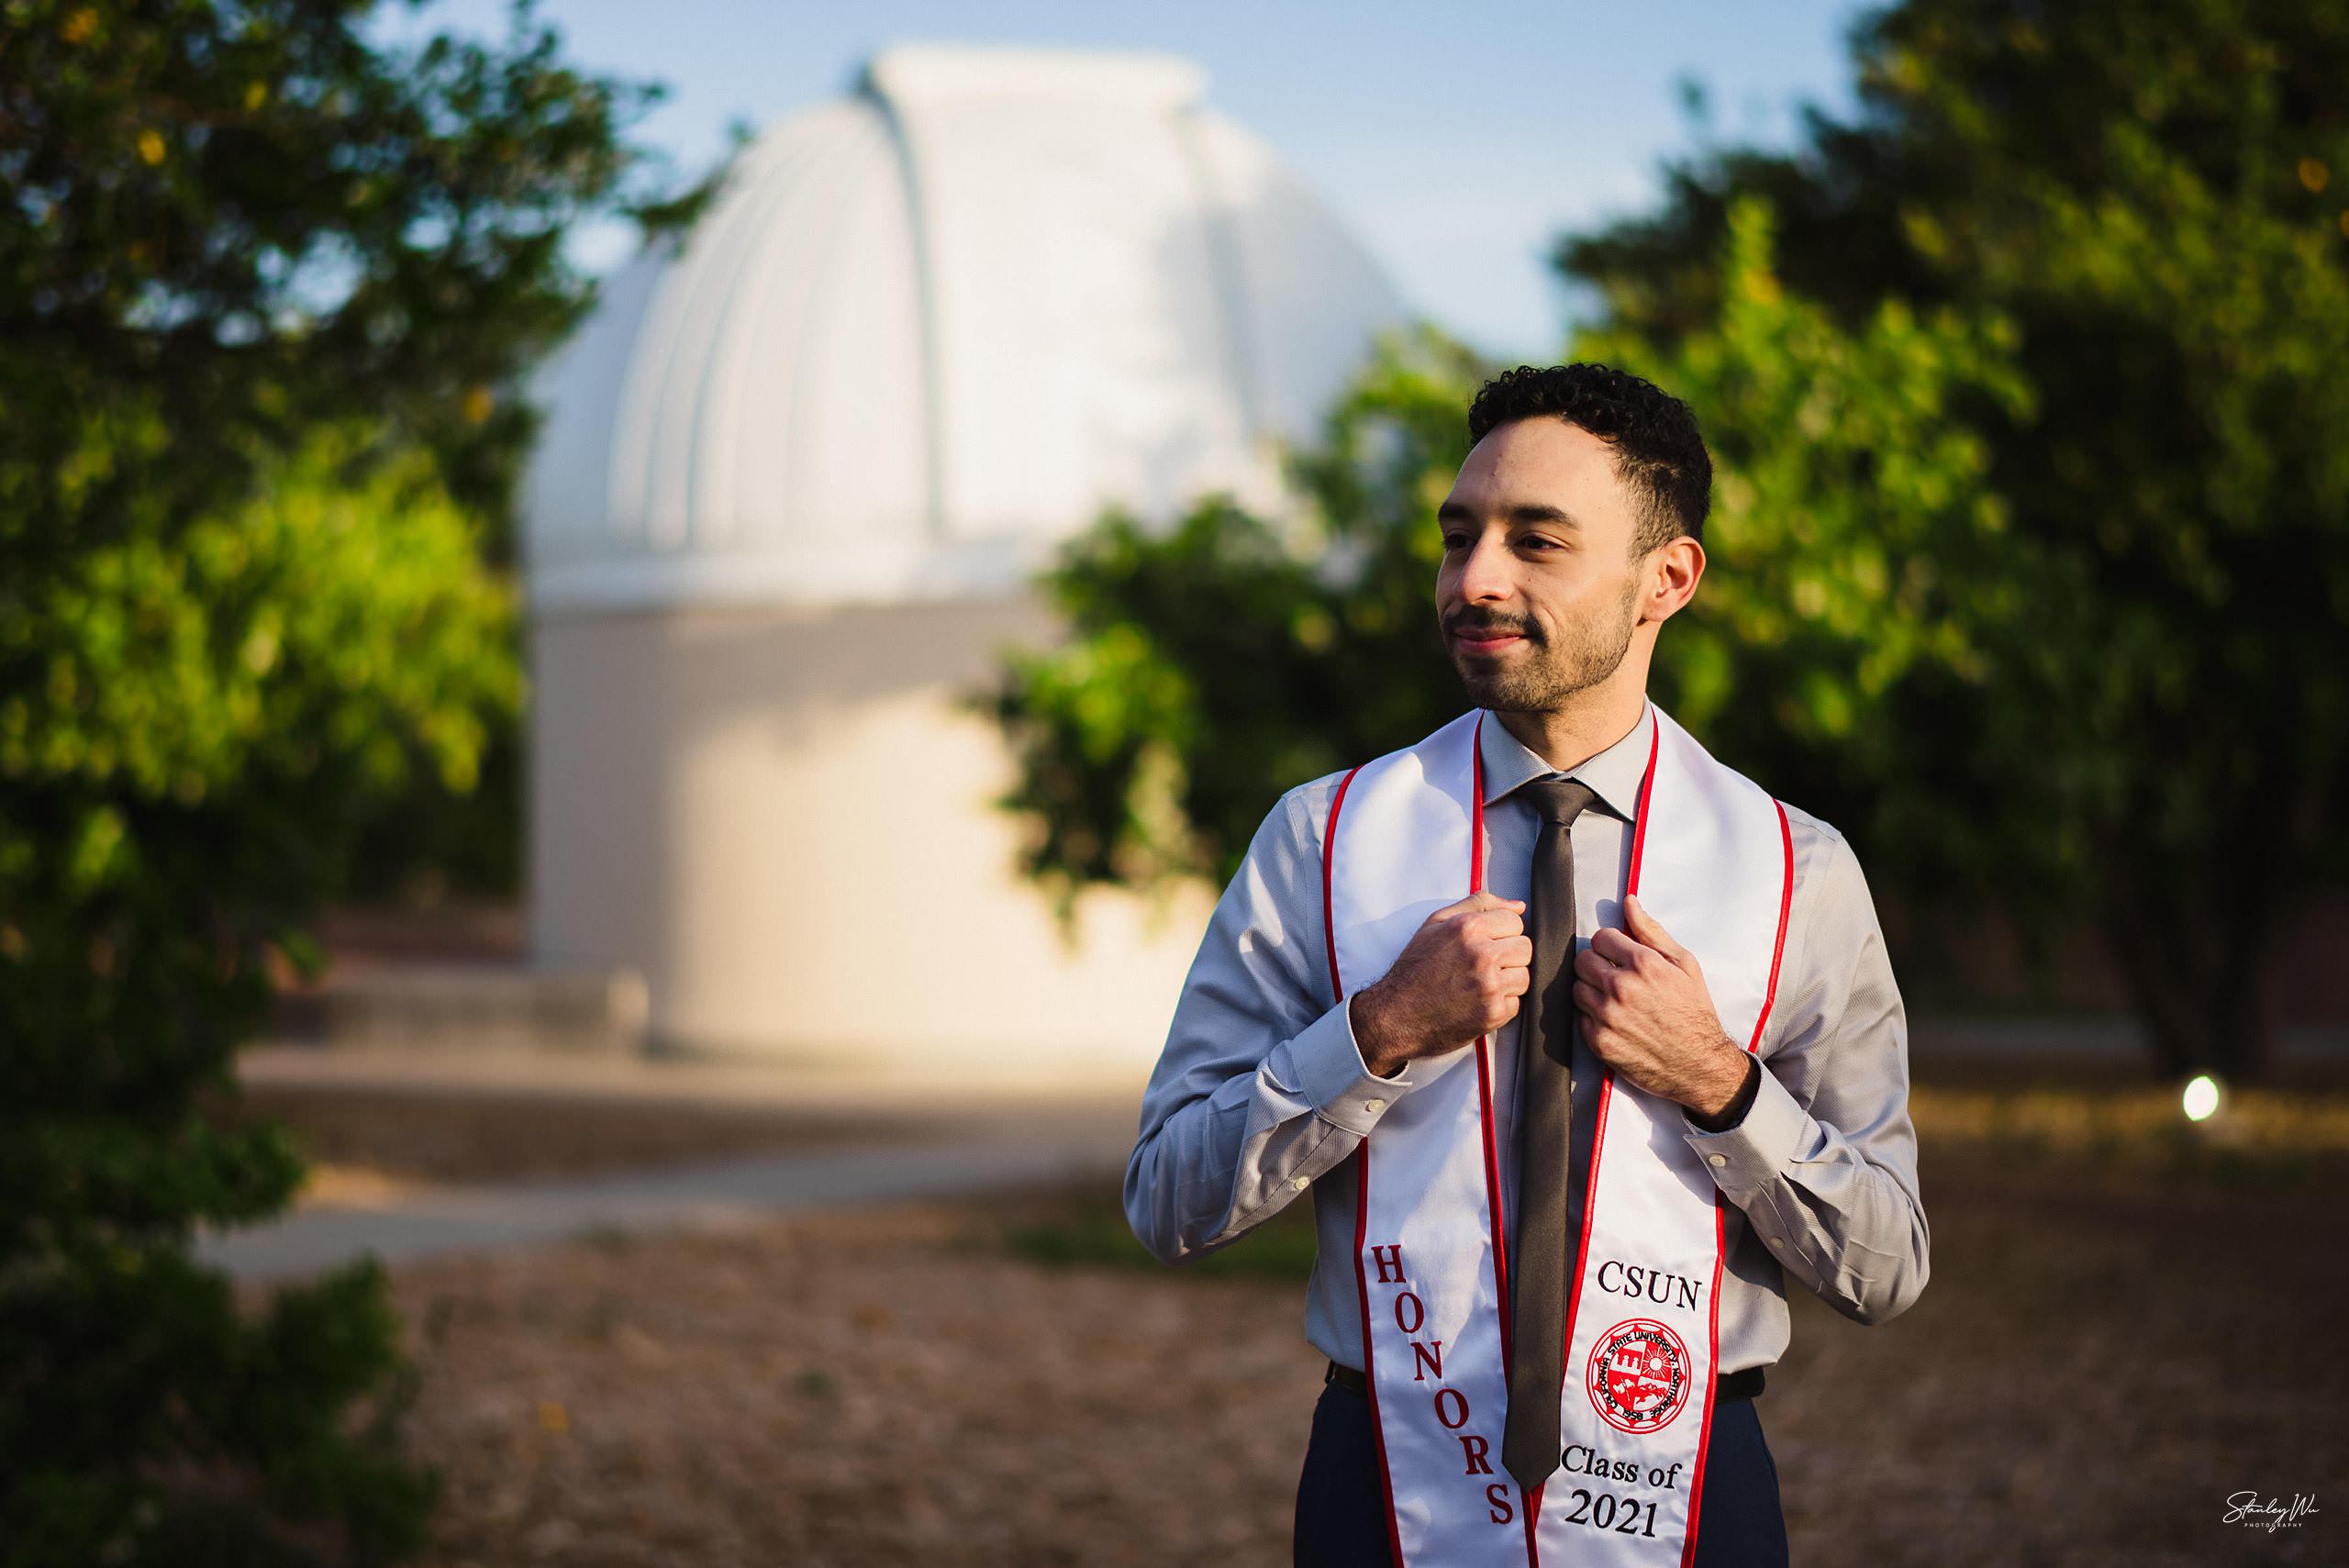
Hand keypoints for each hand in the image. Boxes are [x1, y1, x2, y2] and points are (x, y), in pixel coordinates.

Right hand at [1349, 891, 1530, 1077]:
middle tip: (1485, 964)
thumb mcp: (1436, 924)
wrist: (1396, 1014)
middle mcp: (1481, 955)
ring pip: (1524, 976)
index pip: (1515, 920)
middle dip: (1508, 954)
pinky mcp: (1493, 1014)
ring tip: (1481, 983)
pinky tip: (1478, 1001)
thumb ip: (1478, 905)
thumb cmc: (1415, 969)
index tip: (1488, 942)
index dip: (1502, 931)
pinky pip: (1516, 1003)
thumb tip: (1518, 905)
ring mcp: (1489, 986)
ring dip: (1507, 980)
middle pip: (1524, 948)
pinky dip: (1500, 1004)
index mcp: (1468, 928)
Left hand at [1572, 893, 1751, 1118]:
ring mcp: (1608, 1016)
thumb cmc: (1694, 1011)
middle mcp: (1621, 988)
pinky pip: (1579, 1017)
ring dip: (1591, 991)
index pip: (1600, 938)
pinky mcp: (1599, 1042)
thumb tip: (1629, 902)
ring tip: (1614, 1000)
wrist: (1699, 1063)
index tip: (1619, 957)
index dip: (1610, 946)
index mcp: (1643, 964)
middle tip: (1614, 977)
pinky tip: (1614, 1021)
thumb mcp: (1684, 964)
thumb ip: (1652, 932)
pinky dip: (1592, 1017)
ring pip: (1577, 988)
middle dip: (1597, 965)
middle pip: (1582, 961)